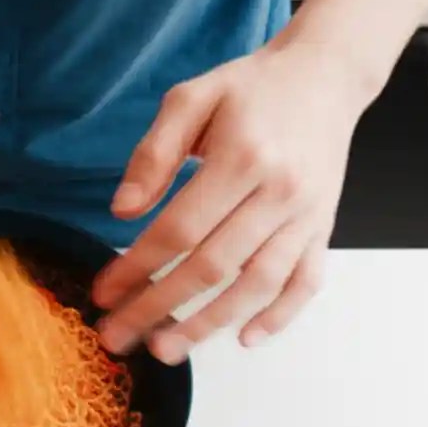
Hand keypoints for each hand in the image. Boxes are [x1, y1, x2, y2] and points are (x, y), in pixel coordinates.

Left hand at [93, 43, 372, 363]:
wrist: (324, 77)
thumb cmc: (251, 90)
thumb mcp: (191, 98)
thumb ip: (154, 153)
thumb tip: (122, 211)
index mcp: (242, 157)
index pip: (179, 229)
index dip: (137, 267)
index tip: (103, 293)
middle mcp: (279, 192)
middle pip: (211, 267)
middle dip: (158, 308)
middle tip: (118, 335)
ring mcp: (305, 216)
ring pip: (256, 285)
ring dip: (208, 325)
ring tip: (165, 349)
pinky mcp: (323, 229)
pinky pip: (306, 283)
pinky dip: (278, 317)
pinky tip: (243, 338)